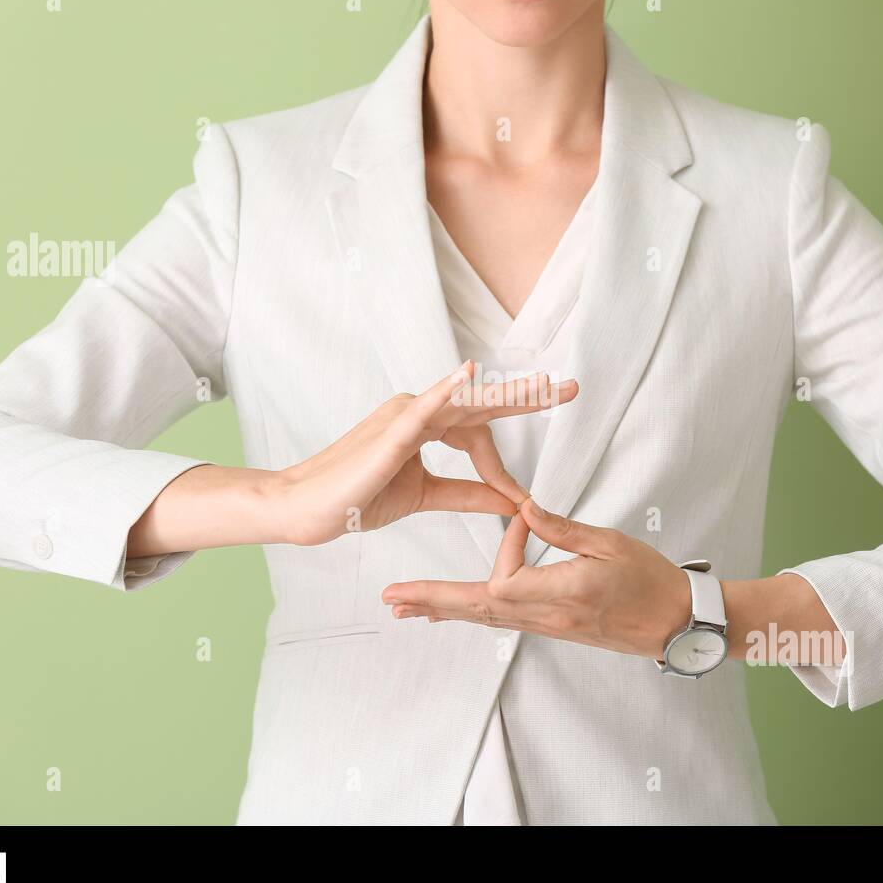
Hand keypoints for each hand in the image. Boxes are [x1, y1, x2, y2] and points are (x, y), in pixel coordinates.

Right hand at [276, 363, 576, 545]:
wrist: (310, 509)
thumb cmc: (358, 497)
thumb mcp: (426, 496)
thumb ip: (469, 494)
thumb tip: (512, 499)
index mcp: (426, 427)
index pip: (480, 430)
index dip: (503, 463)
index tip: (521, 496)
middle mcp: (419, 412)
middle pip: (483, 403)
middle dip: (529, 397)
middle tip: (572, 388)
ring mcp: (403, 417)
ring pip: (465, 401)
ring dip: (506, 394)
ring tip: (546, 386)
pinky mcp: (389, 432)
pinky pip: (423, 407)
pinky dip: (447, 389)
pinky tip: (469, 373)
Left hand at [381, 497, 691, 657]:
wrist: (675, 624)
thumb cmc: (650, 581)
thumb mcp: (611, 544)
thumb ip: (562, 529)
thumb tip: (522, 507)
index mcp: (562, 593)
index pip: (506, 578)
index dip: (506, 544)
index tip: (524, 515)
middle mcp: (547, 617)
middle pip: (478, 609)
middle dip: (433, 600)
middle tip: (392, 597)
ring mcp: (546, 627)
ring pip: (484, 617)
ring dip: (443, 608)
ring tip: (405, 605)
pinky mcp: (549, 627)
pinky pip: (500, 620)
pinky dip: (470, 612)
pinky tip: (449, 611)